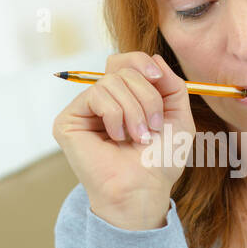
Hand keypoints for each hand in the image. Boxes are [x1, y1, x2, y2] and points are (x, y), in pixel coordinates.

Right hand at [52, 51, 196, 226]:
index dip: (142, 62)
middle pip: (121, 67)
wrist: (144, 189)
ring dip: (134, 110)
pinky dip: (115, 116)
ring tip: (137, 137)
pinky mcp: (68, 121)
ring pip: (111, 81)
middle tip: (152, 127)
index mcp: (124, 98)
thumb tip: (152, 59)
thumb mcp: (178, 117)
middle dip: (147, 95)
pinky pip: (96, 95)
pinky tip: (116, 138)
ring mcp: (83, 110)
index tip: (159, 79)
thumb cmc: (160, 160)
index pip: (125, 61)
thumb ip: (172, 84)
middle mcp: (102, 101)